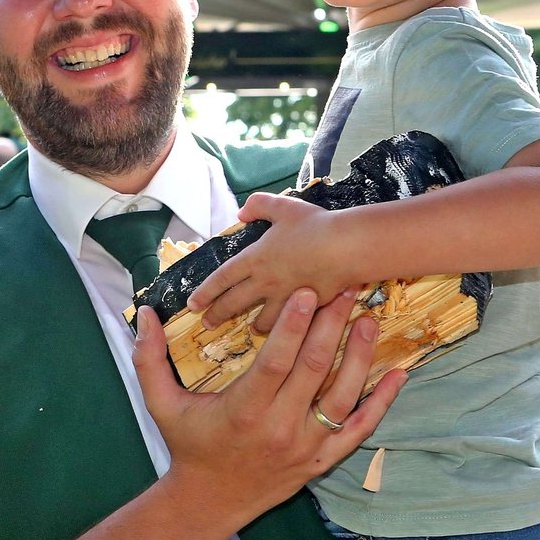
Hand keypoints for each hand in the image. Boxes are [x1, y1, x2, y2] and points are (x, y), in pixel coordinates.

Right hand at [138, 291, 405, 525]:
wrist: (209, 503)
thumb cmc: (188, 445)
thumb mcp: (160, 404)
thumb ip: (149, 358)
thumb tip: (142, 314)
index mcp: (242, 411)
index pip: (275, 362)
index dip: (292, 326)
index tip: (306, 291)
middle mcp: (279, 429)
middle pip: (313, 370)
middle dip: (331, 325)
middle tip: (347, 289)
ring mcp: (305, 446)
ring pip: (342, 396)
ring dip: (359, 355)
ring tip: (369, 319)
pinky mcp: (322, 459)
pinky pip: (359, 429)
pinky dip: (382, 402)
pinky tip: (399, 374)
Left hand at [187, 194, 362, 331]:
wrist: (347, 247)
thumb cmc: (315, 225)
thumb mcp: (283, 207)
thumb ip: (259, 205)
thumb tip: (241, 213)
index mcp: (256, 258)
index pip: (222, 279)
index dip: (205, 292)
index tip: (192, 304)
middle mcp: (266, 282)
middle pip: (235, 303)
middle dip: (218, 314)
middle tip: (207, 324)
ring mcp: (287, 299)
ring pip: (263, 320)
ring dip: (255, 326)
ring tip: (252, 330)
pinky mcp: (308, 309)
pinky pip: (291, 324)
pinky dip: (286, 330)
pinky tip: (285, 333)